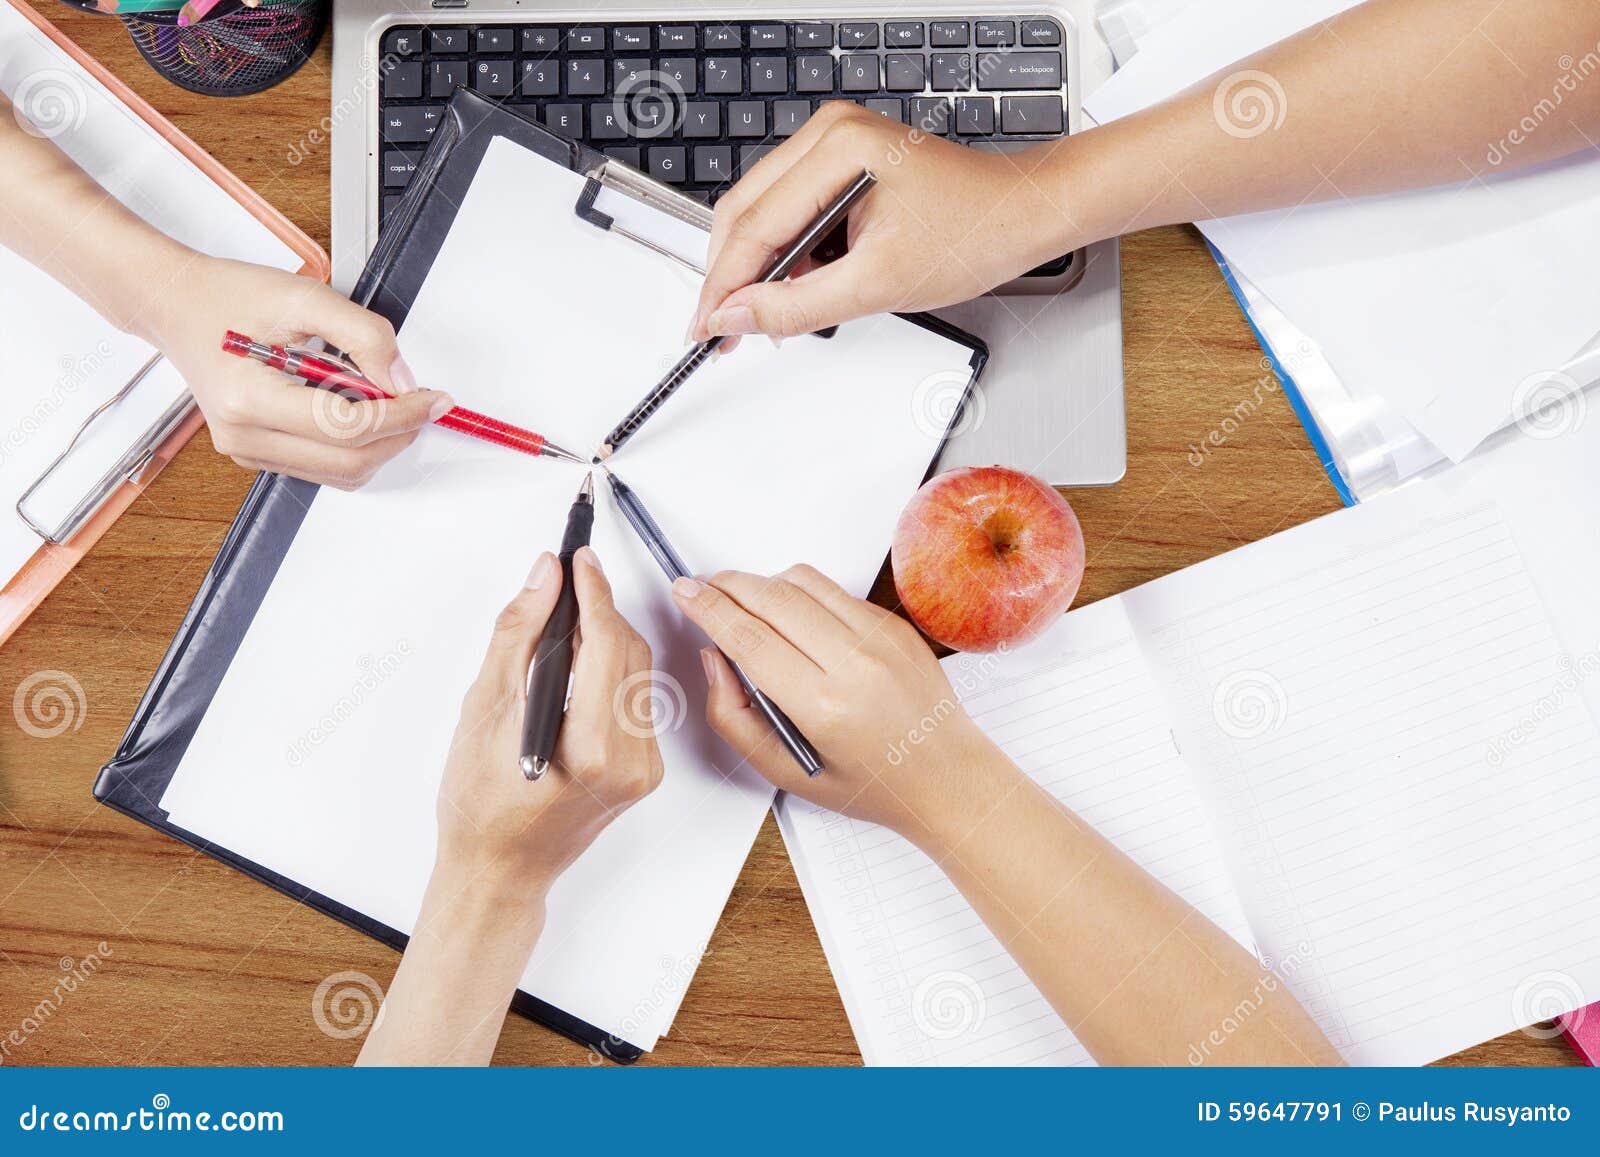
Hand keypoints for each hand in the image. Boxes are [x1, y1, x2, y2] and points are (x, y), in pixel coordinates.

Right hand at [144, 256, 452, 488]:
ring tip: (386, 401)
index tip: (433, 399)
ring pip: (341, 473)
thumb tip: (401, 379)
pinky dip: (353, 446)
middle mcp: (244, 436)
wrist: (179, 305)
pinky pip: (324, 468)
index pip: (348, 427)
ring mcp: (248, 451)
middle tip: (421, 403)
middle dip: (398, 434)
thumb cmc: (230, 297)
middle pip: (350, 461)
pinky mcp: (257, 454)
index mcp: (249, 400)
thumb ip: (363, 336)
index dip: (403, 414)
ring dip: (379, 443)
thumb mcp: (304, 298)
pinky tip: (355, 409)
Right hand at [436, 546, 663, 889]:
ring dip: (605, 638)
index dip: (594, 592)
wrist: (499, 869)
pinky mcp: (646, 770)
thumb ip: (518, 634)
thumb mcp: (484, 708)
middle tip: (564, 581)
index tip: (579, 558)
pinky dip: (611, 671)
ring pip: (638, 672)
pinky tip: (578, 666)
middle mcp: (631, 762)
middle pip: (630, 652)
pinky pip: (637, 699)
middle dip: (598, 610)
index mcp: (594, 751)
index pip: (607, 643)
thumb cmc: (480, 806)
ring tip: (563, 624)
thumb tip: (544, 577)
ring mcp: (644, 769)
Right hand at [672, 565, 1011, 841]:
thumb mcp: (786, 771)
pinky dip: (803, 594)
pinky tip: (792, 618)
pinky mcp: (895, 623)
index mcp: (825, 706)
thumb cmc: (871, 784)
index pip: (749, 638)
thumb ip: (734, 716)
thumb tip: (714, 657)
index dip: (708, 609)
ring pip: (803, 581)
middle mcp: (856, 663)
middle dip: (727, 585)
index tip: (684, 593)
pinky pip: (835, 590)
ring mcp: (881, 637)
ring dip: (763, 583)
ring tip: (743, 602)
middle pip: (771, 597)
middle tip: (703, 588)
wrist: (946, 776)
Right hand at [688, 102, 1069, 342]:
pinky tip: (803, 284)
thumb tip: (738, 317)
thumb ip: (797, 305)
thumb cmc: (973, 232)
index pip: (755, 224)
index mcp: (839, 146)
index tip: (704, 327)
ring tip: (774, 313)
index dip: (723, 284)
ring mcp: (835, 144)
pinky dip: (789, 253)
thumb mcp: (878, 285)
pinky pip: (792, 210)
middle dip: (732, 276)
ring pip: (764, 213)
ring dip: (762, 267)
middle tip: (723, 330)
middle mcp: (830, 132)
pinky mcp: (843, 163)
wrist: (1022, 215)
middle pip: (745, 211)